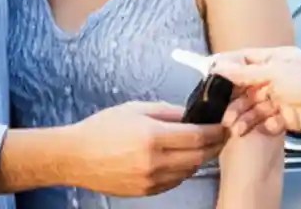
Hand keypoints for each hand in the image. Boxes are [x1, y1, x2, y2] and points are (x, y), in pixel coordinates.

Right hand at [68, 101, 226, 196]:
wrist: (76, 157)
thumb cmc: (102, 128)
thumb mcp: (135, 109)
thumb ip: (167, 111)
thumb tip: (191, 115)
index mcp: (153, 136)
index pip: (197, 136)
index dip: (216, 131)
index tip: (224, 125)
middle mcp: (154, 162)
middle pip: (199, 157)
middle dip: (215, 146)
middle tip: (222, 136)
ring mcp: (151, 180)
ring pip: (189, 171)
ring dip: (201, 159)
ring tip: (203, 146)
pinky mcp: (146, 191)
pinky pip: (175, 181)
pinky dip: (184, 170)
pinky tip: (182, 159)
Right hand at [212, 46, 300, 139]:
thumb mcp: (276, 73)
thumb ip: (246, 73)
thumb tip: (220, 66)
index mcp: (276, 59)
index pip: (245, 59)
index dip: (227, 66)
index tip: (208, 74)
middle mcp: (276, 77)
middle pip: (247, 87)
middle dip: (233, 100)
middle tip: (222, 113)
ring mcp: (281, 97)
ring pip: (254, 106)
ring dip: (243, 116)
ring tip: (235, 128)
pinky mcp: (286, 116)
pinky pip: (266, 120)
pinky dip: (259, 125)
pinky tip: (254, 131)